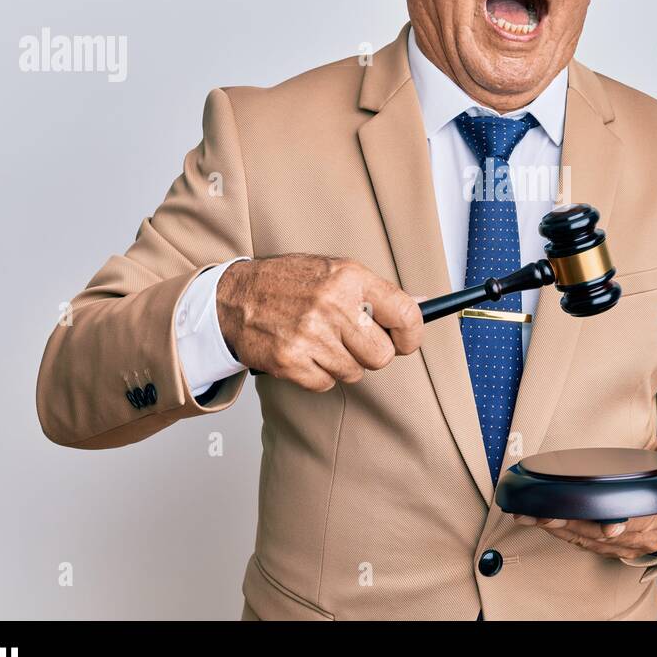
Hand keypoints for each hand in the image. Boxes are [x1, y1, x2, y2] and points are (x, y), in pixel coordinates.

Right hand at [216, 254, 422, 390]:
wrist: (235, 296)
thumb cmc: (290, 283)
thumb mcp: (335, 272)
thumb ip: (376, 291)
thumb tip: (422, 304)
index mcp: (349, 278)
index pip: (405, 313)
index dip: (412, 335)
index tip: (407, 342)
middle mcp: (332, 305)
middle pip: (382, 355)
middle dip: (372, 354)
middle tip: (353, 342)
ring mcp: (310, 335)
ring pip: (354, 372)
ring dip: (342, 364)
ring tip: (321, 341)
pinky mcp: (290, 360)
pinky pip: (326, 384)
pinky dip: (318, 375)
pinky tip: (304, 352)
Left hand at [511, 430, 656, 560]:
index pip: (644, 522)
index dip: (624, 522)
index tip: (607, 524)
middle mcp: (649, 537)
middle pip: (608, 534)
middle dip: (576, 525)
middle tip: (547, 516)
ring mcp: (629, 546)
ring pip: (592, 541)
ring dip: (562, 530)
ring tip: (535, 517)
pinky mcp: (612, 549)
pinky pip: (585, 544)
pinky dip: (563, 534)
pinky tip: (542, 523)